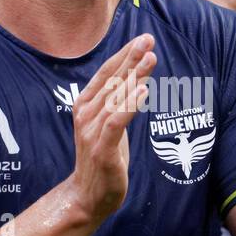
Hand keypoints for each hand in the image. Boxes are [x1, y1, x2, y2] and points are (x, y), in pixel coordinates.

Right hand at [65, 34, 155, 222]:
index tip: (142, 39)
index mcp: (85, 105)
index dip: (124, 55)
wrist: (88, 196)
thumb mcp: (110, 123)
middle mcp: (86, 115)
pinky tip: (143, 91)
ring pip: (116, 98)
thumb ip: (118, 100)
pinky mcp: (103, 149)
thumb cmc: (102, 156)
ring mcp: (93, 132)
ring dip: (134, 76)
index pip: (106, 73)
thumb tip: (136, 75)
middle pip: (111, 81)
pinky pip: (117, 122)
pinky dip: (130, 106)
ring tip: (150, 58)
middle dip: (131, 58)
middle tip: (148, 39)